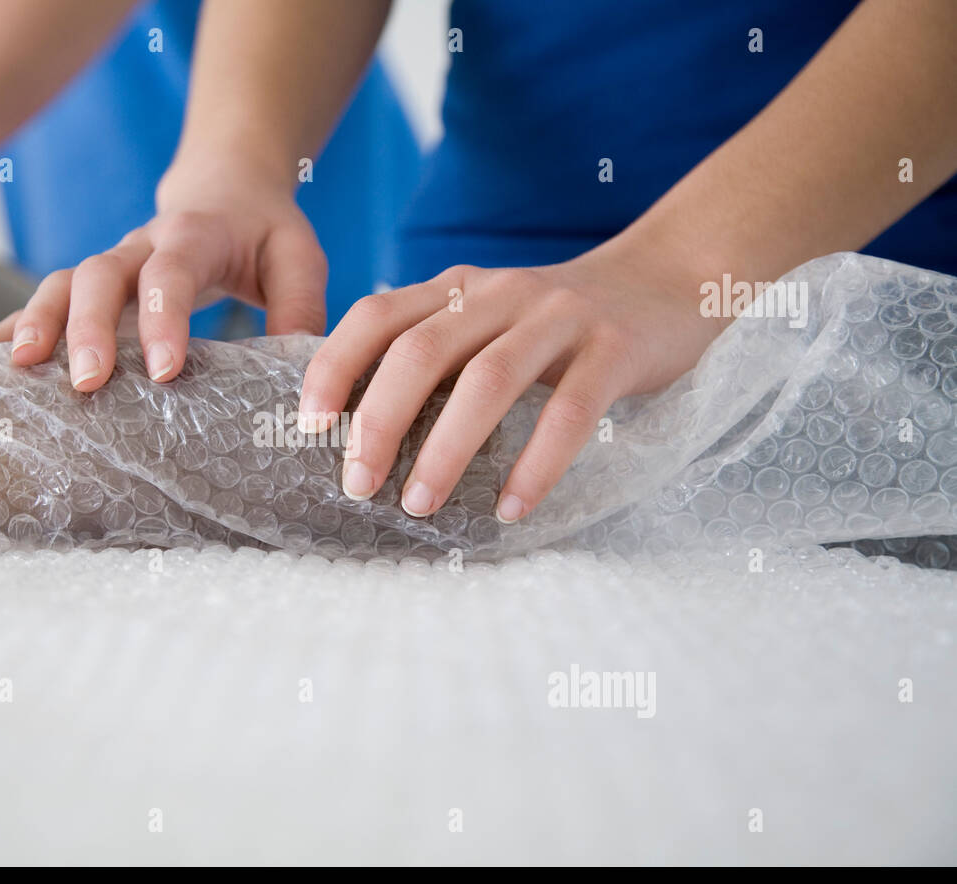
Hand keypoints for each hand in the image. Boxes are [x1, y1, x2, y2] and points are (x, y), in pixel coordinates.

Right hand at [0, 161, 327, 389]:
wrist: (225, 189)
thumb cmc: (264, 233)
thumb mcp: (298, 260)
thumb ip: (300, 312)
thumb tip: (303, 385)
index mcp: (193, 236)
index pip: (173, 273)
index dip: (164, 317)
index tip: (166, 371)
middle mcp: (139, 245)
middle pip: (100, 275)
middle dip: (89, 328)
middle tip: (89, 383)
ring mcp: (106, 264)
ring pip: (60, 284)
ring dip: (36, 324)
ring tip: (21, 370)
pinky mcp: (86, 285)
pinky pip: (38, 302)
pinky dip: (3, 329)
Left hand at [298, 241, 722, 523]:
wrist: (669, 279)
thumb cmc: (558, 323)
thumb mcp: (488, 320)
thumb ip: (436, 351)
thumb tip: (361, 427)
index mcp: (458, 289)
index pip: (376, 316)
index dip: (334, 367)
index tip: (309, 426)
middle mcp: (500, 294)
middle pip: (421, 351)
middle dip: (379, 422)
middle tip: (358, 486)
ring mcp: (559, 317)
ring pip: (488, 381)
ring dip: (445, 450)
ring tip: (420, 506)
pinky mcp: (614, 349)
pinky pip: (569, 412)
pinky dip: (535, 465)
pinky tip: (511, 509)